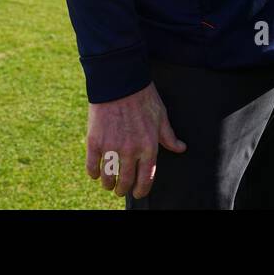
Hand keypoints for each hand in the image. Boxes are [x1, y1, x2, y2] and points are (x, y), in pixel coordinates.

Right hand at [85, 82, 185, 199]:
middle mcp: (130, 151)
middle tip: (121, 189)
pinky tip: (95, 174)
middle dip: (123, 189)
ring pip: (108, 177)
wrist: (120, 81)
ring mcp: (111, 147)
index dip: (142, 190)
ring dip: (108, 184)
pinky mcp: (94, 142)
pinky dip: (93, 173)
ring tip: (108, 184)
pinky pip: (92, 166)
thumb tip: (181, 148)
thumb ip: (169, 136)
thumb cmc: (144, 97)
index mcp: (148, 147)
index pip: (146, 179)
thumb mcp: (161, 116)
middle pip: (126, 181)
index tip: (139, 193)